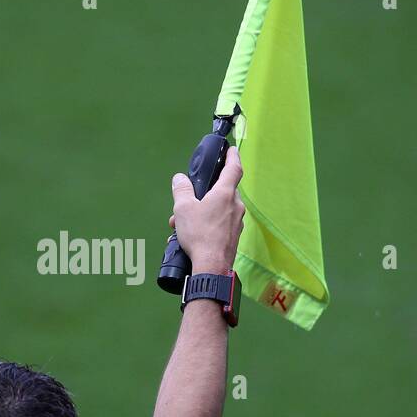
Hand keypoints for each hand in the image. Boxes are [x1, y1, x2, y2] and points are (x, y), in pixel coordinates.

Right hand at [169, 146, 244, 273]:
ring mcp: (237, 222)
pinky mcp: (234, 237)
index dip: (233, 156)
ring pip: (218, 210)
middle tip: (185, 203)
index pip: (234, 168)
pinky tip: (191, 237)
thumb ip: (181, 190)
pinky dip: (206, 225)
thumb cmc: (199, 234)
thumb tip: (180, 179)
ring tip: (181, 225)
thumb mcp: (183, 209)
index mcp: (225, 194)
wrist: (211, 266)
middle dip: (203, 195)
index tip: (232, 149)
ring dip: (201, 213)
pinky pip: (220, 224)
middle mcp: (235, 206)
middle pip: (221, 192)